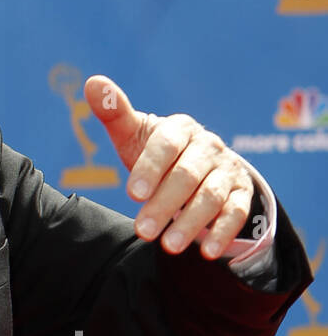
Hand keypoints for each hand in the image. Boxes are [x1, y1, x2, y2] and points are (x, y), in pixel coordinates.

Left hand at [84, 75, 255, 260]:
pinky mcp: (241, 192)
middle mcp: (207, 146)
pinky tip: (206, 252)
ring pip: (212, 196)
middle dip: (164, 204)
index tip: (132, 194)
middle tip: (143, 231)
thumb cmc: (155, 152)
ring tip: (168, 246)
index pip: (166, 145)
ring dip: (191, 222)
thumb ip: (113, 112)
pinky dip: (223, 232)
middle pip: (187, 176)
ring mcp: (227, 169)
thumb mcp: (134, 134)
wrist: (197, 165)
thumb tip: (93, 83)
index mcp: (180, 128)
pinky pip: (237, 212)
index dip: (150, 168)